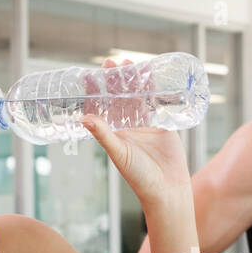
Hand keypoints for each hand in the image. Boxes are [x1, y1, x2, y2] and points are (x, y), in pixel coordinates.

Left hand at [81, 59, 190, 203]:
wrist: (167, 190)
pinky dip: (154, 90)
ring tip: (131, 64)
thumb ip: (104, 134)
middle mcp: (128, 128)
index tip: (92, 75)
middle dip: (117, 81)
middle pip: (121, 98)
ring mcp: (146, 126)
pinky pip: (156, 104)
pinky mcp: (162, 126)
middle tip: (113, 63)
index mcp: (114, 133)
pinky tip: (152, 76)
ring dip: (135, 82)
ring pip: (138, 98)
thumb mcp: (119, 154)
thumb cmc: (140, 178)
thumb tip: (84, 118)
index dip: (97, 91)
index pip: (103, 107)